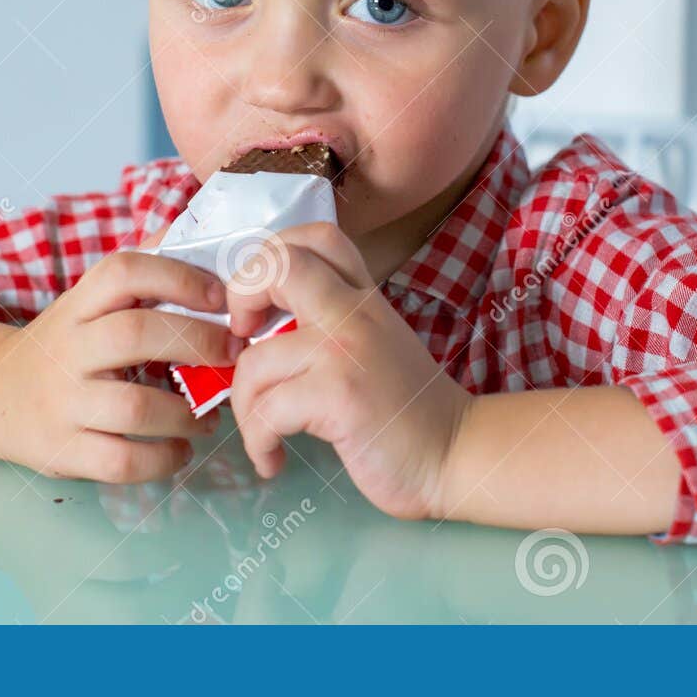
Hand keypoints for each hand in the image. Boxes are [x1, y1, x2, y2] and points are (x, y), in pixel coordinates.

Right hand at [0, 246, 238, 481]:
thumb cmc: (66, 346)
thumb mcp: (88, 303)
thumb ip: (138, 276)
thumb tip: (197, 233)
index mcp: (78, 305)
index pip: (123, 272)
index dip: (177, 277)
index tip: (220, 297)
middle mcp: (66, 350)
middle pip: (134, 334)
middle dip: (197, 342)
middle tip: (232, 354)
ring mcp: (62, 403)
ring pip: (134, 406)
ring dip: (187, 413)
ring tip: (210, 415)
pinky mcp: (62, 453)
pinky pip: (121, 462)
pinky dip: (163, 459)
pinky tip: (181, 450)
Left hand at [221, 221, 471, 520]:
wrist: (456, 454)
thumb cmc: (411, 410)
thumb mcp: (378, 344)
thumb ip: (336, 322)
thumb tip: (262, 327)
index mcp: (363, 299)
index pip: (315, 237)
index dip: (270, 257)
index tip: (261, 306)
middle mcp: (354, 314)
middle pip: (279, 264)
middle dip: (239, 297)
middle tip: (242, 340)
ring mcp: (345, 352)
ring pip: (254, 360)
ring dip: (244, 406)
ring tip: (262, 433)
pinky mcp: (339, 396)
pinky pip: (266, 411)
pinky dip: (257, 441)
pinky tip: (272, 459)